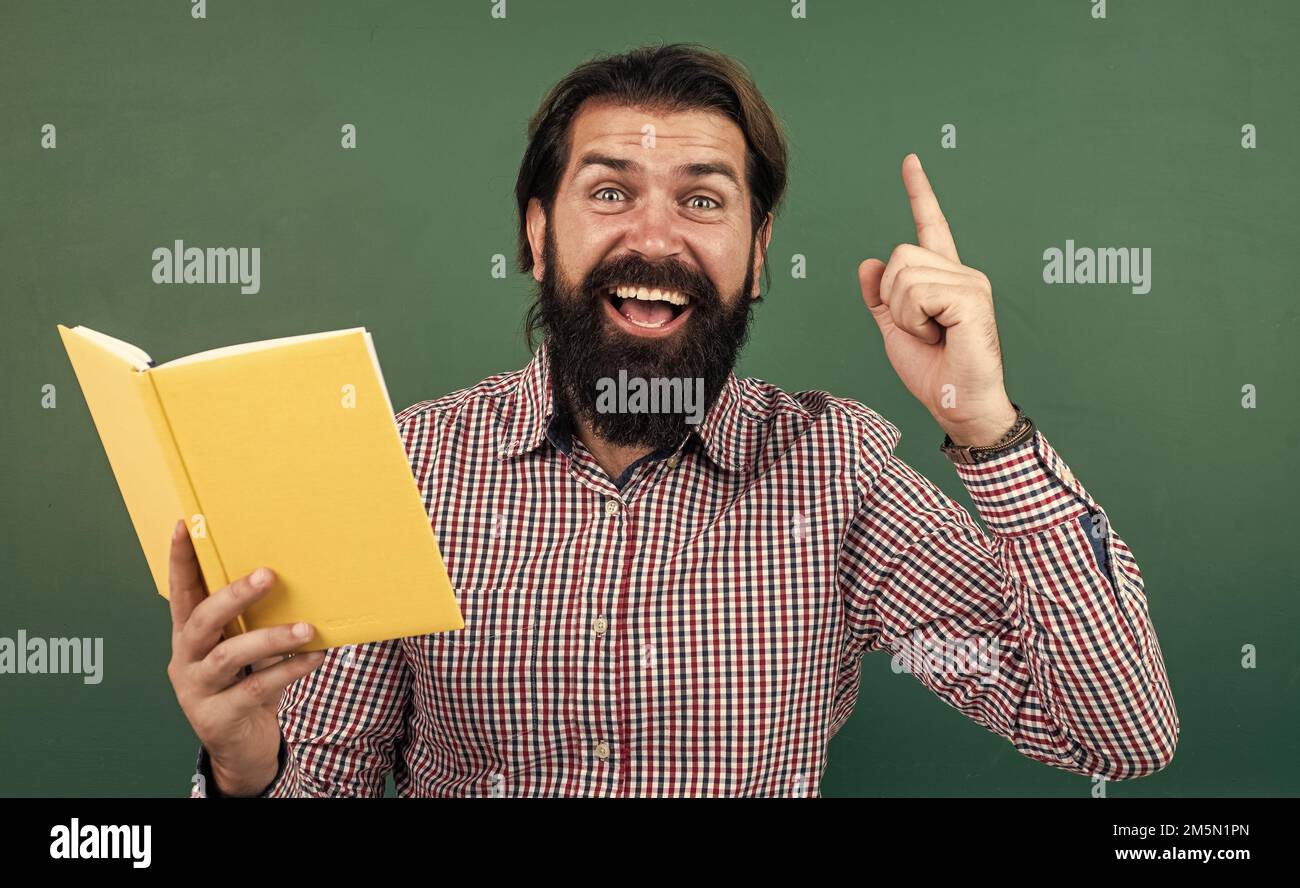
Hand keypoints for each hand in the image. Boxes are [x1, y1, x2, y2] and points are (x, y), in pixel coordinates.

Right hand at [165, 519, 325, 795]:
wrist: (241, 747)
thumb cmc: (245, 685)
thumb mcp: (245, 650)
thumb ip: (254, 621)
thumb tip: (293, 581)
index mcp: (189, 635)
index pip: (181, 592)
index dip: (180, 560)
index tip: (185, 525)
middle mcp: (186, 659)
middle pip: (203, 620)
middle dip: (234, 596)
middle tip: (268, 575)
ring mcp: (197, 689)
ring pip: (229, 656)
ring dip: (271, 638)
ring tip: (306, 628)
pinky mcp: (217, 716)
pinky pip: (256, 688)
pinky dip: (289, 671)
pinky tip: (315, 658)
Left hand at [857, 154, 1016, 445]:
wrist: (955, 404)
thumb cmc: (933, 372)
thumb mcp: (894, 330)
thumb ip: (880, 298)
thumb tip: (868, 263)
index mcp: (943, 278)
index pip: (930, 225)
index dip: (919, 193)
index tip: (910, 162)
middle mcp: (961, 272)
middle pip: (899, 256)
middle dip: (893, 299)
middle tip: (921, 330)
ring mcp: (969, 283)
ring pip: (904, 275)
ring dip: (905, 314)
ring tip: (931, 335)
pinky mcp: (971, 298)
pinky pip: (918, 293)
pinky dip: (916, 321)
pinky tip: (939, 336)